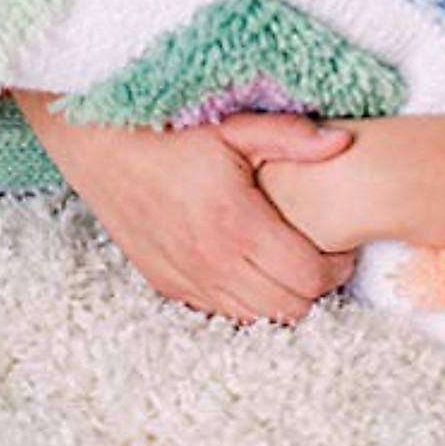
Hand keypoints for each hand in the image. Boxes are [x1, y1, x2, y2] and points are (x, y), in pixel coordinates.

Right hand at [12, 90, 356, 324]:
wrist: (103, 148)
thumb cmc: (172, 134)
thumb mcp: (234, 126)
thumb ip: (291, 137)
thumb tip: (341, 142)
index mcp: (235, 224)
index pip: (306, 277)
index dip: (336, 267)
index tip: (341, 245)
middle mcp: (211, 262)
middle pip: (288, 309)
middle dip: (316, 286)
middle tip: (323, 255)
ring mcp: (187, 279)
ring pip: (256, 320)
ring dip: (281, 299)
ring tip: (290, 261)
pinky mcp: (168, 285)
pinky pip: (221, 314)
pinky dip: (246, 302)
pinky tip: (252, 267)